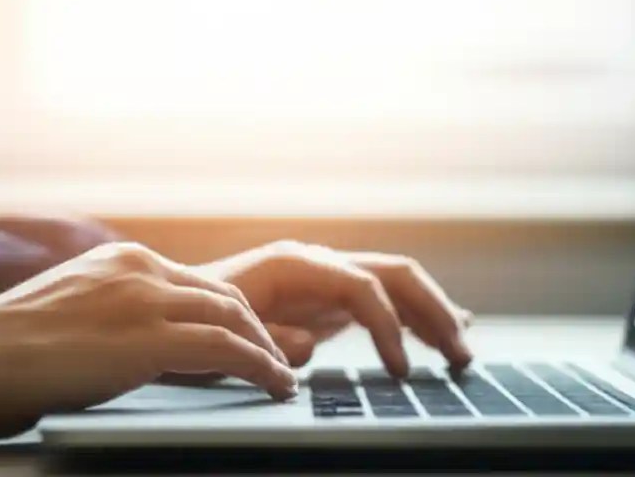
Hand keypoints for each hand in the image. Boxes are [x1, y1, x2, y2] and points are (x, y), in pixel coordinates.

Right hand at [0, 243, 295, 437]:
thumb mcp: (59, 319)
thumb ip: (96, 323)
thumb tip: (100, 355)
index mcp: (118, 261)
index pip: (193, 283)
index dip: (228, 313)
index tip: (245, 337)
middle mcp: (139, 269)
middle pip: (223, 295)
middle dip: (256, 328)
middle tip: (276, 357)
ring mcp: (147, 299)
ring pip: (234, 317)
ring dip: (266, 350)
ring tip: (282, 376)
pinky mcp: (151, 338)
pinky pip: (228, 349)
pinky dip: (260, 367)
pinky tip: (274, 386)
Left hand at [194, 241, 472, 376]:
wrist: (172, 312)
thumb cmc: (195, 324)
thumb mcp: (223, 334)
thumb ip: (270, 337)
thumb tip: (309, 343)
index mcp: (295, 265)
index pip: (363, 285)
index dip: (388, 326)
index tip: (401, 371)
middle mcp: (317, 263)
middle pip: (394, 274)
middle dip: (433, 311)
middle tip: (461, 354)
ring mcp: (325, 278)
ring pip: (396, 284)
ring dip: (432, 313)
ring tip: (463, 350)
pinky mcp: (327, 299)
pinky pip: (381, 301)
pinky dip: (413, 317)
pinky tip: (440, 334)